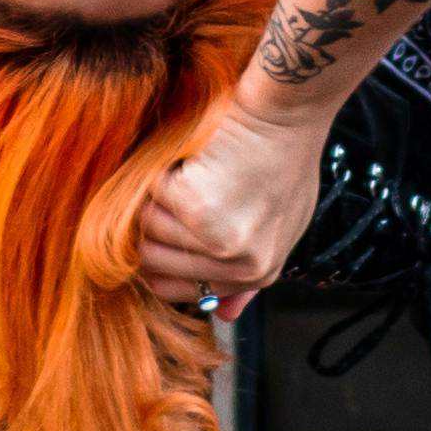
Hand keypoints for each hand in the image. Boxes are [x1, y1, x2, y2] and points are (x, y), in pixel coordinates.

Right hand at [136, 100, 328, 312]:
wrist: (286, 116)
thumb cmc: (282, 160)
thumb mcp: (279, 225)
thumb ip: (245, 273)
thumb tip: (222, 314)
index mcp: (259, 274)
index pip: (178, 290)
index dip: (157, 261)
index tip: (150, 234)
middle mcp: (241, 267)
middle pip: (152, 262)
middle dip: (151, 223)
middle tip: (175, 189)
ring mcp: (218, 240)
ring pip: (144, 226)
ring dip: (156, 194)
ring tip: (193, 172)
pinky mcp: (198, 208)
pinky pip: (149, 194)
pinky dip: (160, 171)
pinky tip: (195, 158)